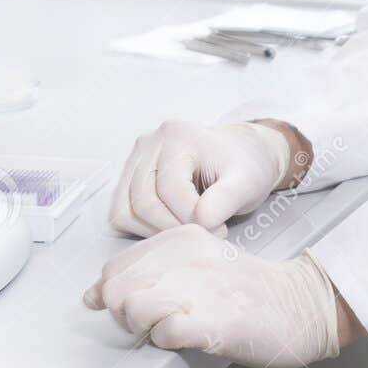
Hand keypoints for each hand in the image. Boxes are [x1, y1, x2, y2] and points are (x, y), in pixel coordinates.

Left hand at [83, 225, 340, 367]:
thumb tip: (91, 294)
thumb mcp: (195, 264)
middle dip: (126, 314)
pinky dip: (168, 342)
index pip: (115, 267)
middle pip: (116, 290)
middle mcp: (185, 256)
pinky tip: (191, 335)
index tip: (142, 304)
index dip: (119, 294)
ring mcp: (197, 288)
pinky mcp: (210, 322)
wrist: (296, 305)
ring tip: (176, 327)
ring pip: (132, 310)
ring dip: (146, 329)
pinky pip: (162, 334)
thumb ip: (146, 273)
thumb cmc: (244, 289)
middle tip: (159, 320)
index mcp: (180, 238)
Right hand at [108, 119, 295, 237]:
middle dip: (175, 227)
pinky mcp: (128, 180)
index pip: (171, 189)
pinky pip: (121, 215)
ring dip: (157, 231)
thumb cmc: (244, 167)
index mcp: (176, 135)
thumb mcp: (247, 181)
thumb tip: (201, 219)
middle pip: (143, 203)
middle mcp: (148, 143)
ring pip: (125, 212)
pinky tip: (174, 222)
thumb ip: (227, 197)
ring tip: (191, 227)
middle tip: (207, 231)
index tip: (220, 228)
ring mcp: (134, 161)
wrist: (241, 158)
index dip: (193, 218)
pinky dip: (144, 229)